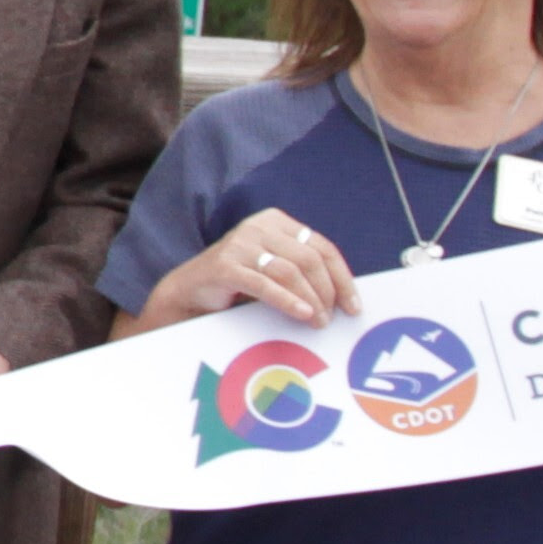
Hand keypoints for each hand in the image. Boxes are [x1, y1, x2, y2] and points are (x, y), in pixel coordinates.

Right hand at [136, 210, 357, 333]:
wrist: (188, 290)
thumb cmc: (239, 281)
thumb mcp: (273, 267)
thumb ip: (302, 270)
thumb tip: (343, 295)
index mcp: (275, 221)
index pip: (322, 246)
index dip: (342, 277)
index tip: (353, 305)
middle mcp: (258, 226)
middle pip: (309, 258)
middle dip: (327, 291)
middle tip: (332, 318)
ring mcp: (240, 244)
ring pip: (291, 271)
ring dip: (311, 300)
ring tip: (318, 322)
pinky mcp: (225, 265)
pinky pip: (265, 284)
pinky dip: (288, 300)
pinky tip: (302, 314)